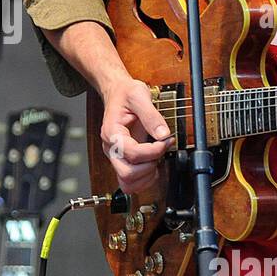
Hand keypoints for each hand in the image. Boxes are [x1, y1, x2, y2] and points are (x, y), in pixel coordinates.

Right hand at [99, 75, 174, 192]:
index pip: (132, 153)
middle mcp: (111, 148)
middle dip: (149, 166)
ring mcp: (115, 156)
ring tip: (156, 159)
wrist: (117, 93)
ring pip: (127, 182)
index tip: (166, 140)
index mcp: (112, 133)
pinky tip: (152, 165)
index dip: (153, 151)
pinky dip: (143, 179)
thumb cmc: (125, 94)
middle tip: (160, 151)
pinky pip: (129, 182)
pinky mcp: (122, 160)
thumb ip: (152, 116)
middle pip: (127, 173)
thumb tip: (163, 135)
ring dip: (146, 176)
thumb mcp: (139, 96)